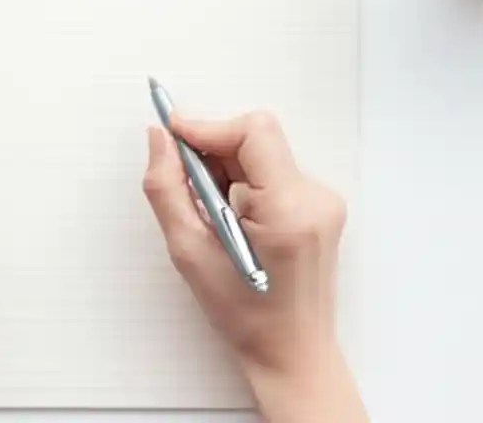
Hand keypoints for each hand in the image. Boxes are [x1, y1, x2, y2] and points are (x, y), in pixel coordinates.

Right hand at [143, 112, 365, 422]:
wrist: (292, 353)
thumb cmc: (245, 317)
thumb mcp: (190, 254)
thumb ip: (167, 190)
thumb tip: (159, 140)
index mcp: (290, 210)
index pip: (252, 133)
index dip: (206, 128)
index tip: (171, 134)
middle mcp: (315, 198)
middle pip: (256, 140)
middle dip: (212, 151)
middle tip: (184, 185)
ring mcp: (323, 202)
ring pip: (262, 155)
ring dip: (226, 170)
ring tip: (210, 215)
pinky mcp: (319, 207)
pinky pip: (273, 173)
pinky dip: (243, 184)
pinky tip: (231, 221)